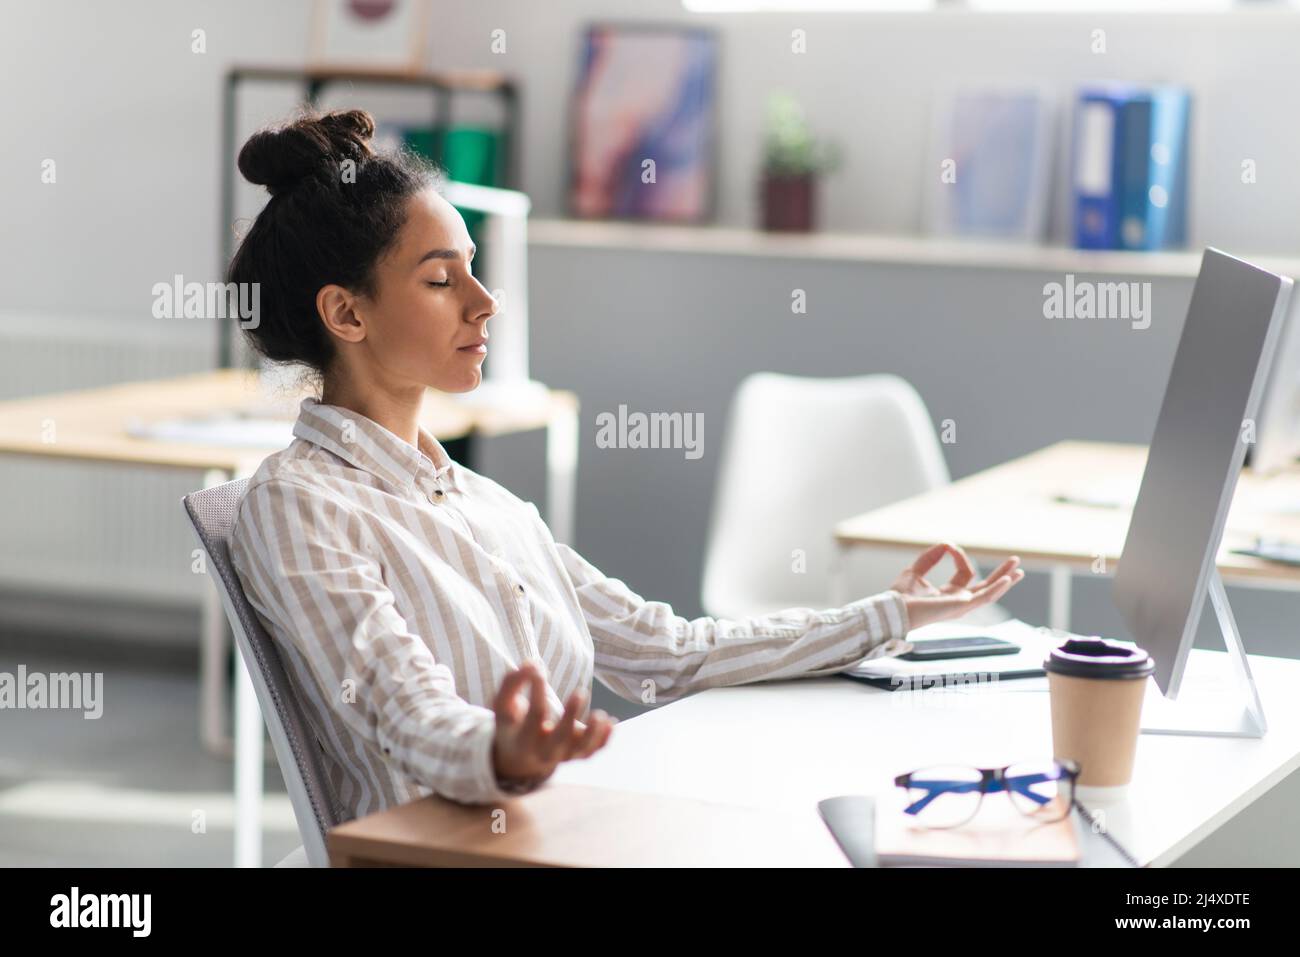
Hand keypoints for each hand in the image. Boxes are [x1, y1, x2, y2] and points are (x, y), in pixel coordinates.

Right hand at [490, 661, 615, 789]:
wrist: (518, 757)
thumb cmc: (511, 724)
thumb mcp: (503, 706)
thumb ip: (512, 683)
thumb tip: (532, 663)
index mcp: (523, 740)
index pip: (535, 715)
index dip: (538, 690)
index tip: (538, 669)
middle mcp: (544, 752)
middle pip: (560, 739)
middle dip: (571, 716)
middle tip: (580, 691)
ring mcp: (562, 756)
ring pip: (581, 751)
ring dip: (593, 734)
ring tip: (601, 715)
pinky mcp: (576, 754)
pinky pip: (592, 751)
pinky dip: (604, 740)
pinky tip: (611, 723)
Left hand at [890, 542, 1023, 630]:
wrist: (895, 608)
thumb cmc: (901, 596)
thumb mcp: (916, 570)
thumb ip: (930, 558)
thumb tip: (946, 544)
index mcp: (949, 594)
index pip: (965, 573)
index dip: (959, 556)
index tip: (948, 546)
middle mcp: (958, 602)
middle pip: (986, 586)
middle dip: (1001, 574)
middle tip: (1015, 561)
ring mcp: (962, 606)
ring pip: (990, 593)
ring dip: (1005, 581)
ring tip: (1019, 570)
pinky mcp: (961, 607)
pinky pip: (984, 598)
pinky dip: (997, 588)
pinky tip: (1007, 580)